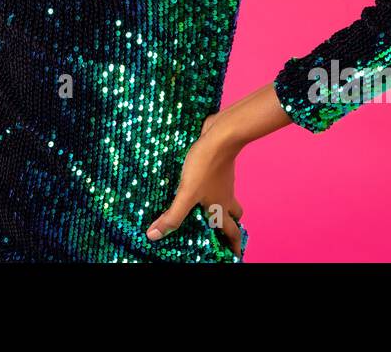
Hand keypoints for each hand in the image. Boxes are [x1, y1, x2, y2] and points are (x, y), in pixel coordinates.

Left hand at [146, 112, 246, 257]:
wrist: (221, 135)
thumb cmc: (206, 165)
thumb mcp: (187, 193)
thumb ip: (173, 215)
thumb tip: (155, 236)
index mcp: (220, 207)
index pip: (231, 232)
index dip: (234, 245)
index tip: (235, 254)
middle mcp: (225, 196)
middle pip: (233, 215)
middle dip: (229, 225)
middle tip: (221, 231)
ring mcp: (223, 180)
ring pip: (227, 197)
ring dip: (221, 204)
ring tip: (206, 208)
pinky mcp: (217, 165)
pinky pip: (218, 181)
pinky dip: (212, 187)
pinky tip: (195, 182)